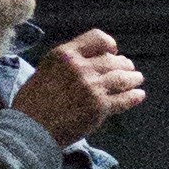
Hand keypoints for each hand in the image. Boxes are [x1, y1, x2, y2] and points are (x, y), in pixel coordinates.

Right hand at [16, 30, 145, 148]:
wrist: (30, 129)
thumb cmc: (31, 103)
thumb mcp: (44, 70)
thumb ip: (66, 64)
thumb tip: (87, 61)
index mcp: (65, 54)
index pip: (97, 38)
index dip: (109, 44)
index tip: (113, 51)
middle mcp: (80, 67)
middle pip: (112, 60)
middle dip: (123, 64)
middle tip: (129, 68)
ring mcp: (92, 87)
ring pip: (121, 78)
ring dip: (133, 78)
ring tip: (138, 79)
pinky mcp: (99, 107)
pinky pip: (123, 99)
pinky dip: (133, 97)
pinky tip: (139, 95)